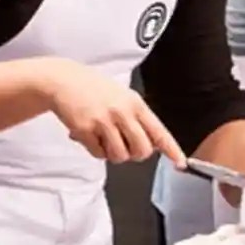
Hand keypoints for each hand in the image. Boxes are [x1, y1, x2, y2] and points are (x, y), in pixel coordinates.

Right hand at [41, 58, 185, 164]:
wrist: (65, 80)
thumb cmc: (96, 90)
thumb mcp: (124, 97)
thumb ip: (138, 119)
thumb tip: (151, 145)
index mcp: (136, 104)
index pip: (159, 131)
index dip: (171, 150)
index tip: (180, 163)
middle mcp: (123, 112)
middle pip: (142, 150)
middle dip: (135, 154)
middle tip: (125, 145)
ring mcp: (103, 121)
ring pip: (120, 155)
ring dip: (113, 153)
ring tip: (105, 138)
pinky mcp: (85, 129)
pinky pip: (98, 154)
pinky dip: (96, 151)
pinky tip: (91, 136)